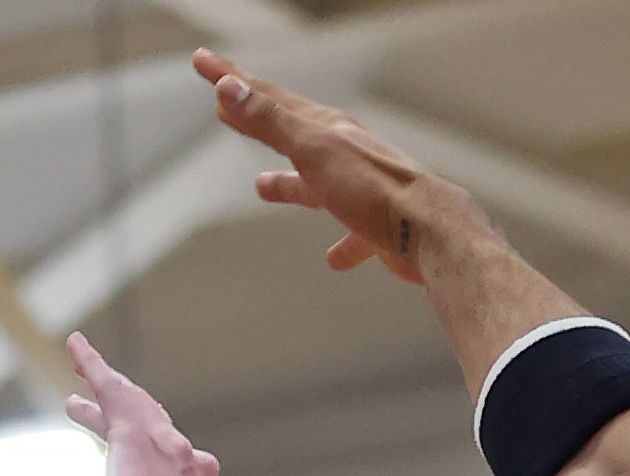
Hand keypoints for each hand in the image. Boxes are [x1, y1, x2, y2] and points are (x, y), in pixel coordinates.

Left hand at [65, 336, 226, 475]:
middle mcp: (197, 471)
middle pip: (162, 438)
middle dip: (137, 427)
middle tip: (108, 420)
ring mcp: (172, 446)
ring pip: (137, 407)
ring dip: (111, 393)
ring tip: (85, 376)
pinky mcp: (136, 428)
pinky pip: (111, 388)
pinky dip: (92, 366)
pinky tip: (74, 346)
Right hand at [195, 49, 440, 282]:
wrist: (427, 231)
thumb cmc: (371, 189)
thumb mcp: (312, 148)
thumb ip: (270, 119)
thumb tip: (229, 87)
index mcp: (324, 129)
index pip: (267, 97)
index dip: (231, 79)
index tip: (203, 62)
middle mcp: (341, 152)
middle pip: (289, 132)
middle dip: (254, 119)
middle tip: (225, 108)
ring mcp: (358, 188)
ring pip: (314, 182)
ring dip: (288, 182)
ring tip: (262, 186)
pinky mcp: (374, 226)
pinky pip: (351, 233)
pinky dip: (340, 244)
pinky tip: (332, 258)